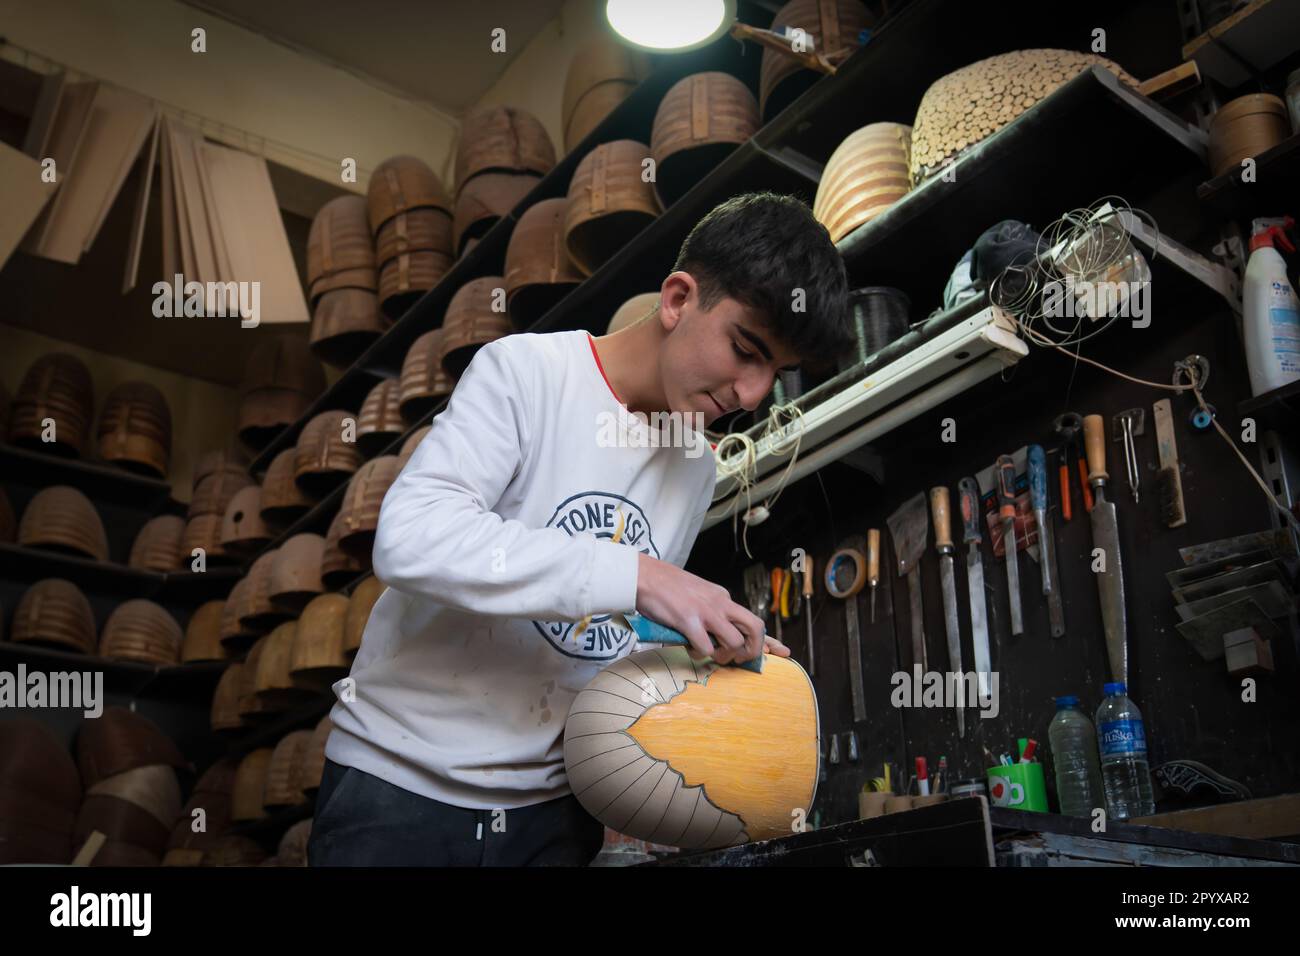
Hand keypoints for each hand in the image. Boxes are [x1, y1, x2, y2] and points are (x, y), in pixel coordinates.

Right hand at [635, 553, 765, 664]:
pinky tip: (689, 648)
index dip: (770, 640)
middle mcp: (720, 604)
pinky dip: (698, 655)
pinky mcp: (688, 620)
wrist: (644, 576)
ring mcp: (706, 612)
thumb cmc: (666, 587)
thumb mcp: (698, 595)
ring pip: (734, 641)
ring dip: (724, 655)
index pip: (753, 620)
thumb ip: (712, 610)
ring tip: (710, 654)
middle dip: (752, 650)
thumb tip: (718, 634)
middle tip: (737, 659)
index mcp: (723, 598)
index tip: (783, 652)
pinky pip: (705, 647)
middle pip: (755, 628)